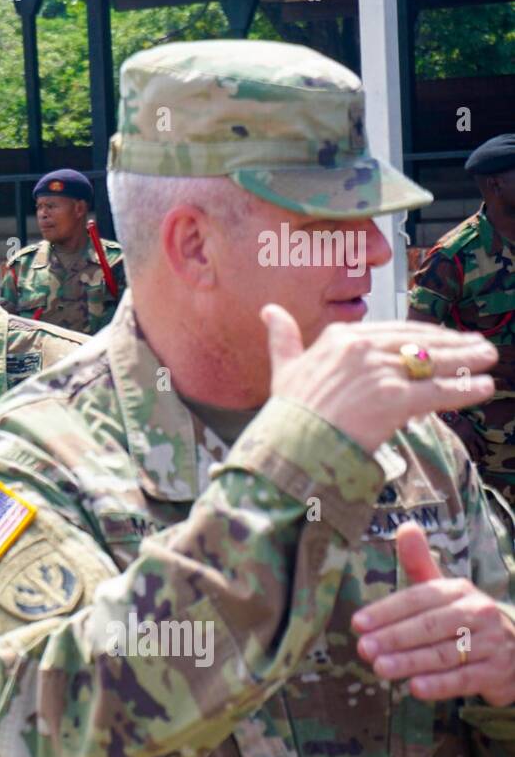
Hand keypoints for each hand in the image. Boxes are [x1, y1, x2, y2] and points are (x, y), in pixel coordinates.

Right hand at [262, 304, 496, 452]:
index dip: (425, 334)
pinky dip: (464, 389)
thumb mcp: (283, 367)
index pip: (394, 330)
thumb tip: (268, 311)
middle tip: (479, 347)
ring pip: (432, 363)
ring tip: (488, 360)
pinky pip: (437, 391)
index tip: (445, 337)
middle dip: (454, 345)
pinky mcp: (393, 399)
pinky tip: (483, 387)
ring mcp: (378, 373)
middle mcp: (362, 349)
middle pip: (418, 344)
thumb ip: (283, 337)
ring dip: (466, 361)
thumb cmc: (288, 411)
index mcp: (339, 338)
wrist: (290, 445)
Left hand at [352, 522, 514, 706]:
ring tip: (380, 668)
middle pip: (429, 626)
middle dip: (394, 637)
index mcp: (458, 590)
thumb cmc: (465, 616)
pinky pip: (465, 679)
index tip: (358, 623)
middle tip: (363, 648)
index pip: (418, 599)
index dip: (387, 611)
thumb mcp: (444, 590)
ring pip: (445, 653)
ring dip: (410, 662)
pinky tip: (415, 688)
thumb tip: (406, 526)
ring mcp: (491, 643)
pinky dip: (440, 685)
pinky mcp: (498, 672)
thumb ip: (420, 564)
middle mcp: (478, 612)